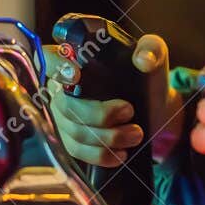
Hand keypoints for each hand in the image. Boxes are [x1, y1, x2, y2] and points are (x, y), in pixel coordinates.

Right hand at [41, 33, 183, 167]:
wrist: (155, 107)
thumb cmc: (146, 76)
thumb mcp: (153, 56)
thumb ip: (151, 49)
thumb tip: (143, 59)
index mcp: (75, 62)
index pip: (49, 59)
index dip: (56, 66)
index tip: (76, 75)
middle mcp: (62, 89)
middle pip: (66, 105)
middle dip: (100, 114)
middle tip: (129, 111)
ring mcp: (64, 117)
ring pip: (75, 132)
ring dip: (108, 137)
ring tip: (136, 134)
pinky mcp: (72, 141)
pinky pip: (78, 152)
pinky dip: (101, 155)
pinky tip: (121, 153)